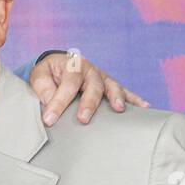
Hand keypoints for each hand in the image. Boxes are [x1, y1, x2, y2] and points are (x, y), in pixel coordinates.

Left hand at [30, 50, 148, 126]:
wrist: (60, 67)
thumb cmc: (49, 74)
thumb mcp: (39, 75)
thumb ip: (42, 86)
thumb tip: (49, 101)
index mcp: (72, 65)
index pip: (67, 84)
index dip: (59, 102)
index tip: (49, 119)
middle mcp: (90, 70)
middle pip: (93, 85)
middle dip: (88, 103)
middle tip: (83, 119)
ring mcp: (103, 78)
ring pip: (111, 87)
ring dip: (116, 98)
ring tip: (118, 109)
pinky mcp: (110, 87)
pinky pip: (125, 92)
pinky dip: (135, 99)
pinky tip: (145, 107)